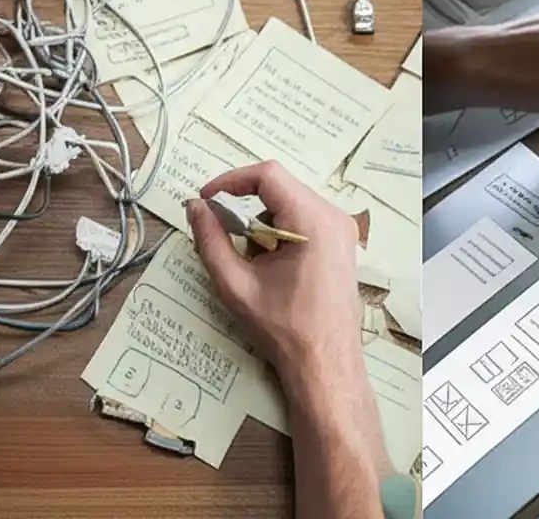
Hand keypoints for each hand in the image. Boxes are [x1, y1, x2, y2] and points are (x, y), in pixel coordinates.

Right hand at [185, 161, 362, 373]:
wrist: (326, 363)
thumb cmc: (283, 328)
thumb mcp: (236, 285)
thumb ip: (211, 241)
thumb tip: (195, 207)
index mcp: (313, 220)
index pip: (268, 174)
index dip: (231, 180)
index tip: (206, 200)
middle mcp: (334, 216)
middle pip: (281, 187)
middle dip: (245, 204)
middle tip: (222, 231)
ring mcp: (343, 229)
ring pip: (292, 201)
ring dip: (262, 219)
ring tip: (249, 257)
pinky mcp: (343, 243)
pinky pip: (305, 218)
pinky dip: (280, 230)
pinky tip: (271, 263)